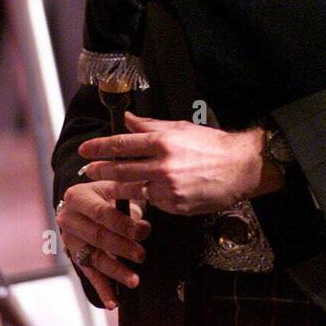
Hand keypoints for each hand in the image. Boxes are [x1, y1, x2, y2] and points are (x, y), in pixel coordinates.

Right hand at [56, 180, 149, 308]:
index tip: (145, 229)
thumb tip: (148, 211)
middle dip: (122, 247)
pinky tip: (113, 303)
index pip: (101, 212)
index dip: (123, 222)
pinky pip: (90, 275)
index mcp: (78, 196)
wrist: (85, 202)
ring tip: (134, 281)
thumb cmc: (107, 193)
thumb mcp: (115, 186)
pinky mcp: (74, 258)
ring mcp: (70, 241)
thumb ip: (130, 195)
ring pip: (95, 258)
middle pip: (97, 236)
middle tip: (142, 255)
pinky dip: (103, 290)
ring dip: (115, 271)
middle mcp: (68, 219)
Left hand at [77, 112, 279, 215]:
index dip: (101, 147)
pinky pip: (152, 202)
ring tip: (106, 185)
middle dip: (100, 170)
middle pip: (121, 169)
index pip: (123, 144)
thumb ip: (150, 126)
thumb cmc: (212, 145)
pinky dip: (145, 197)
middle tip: (87, 170)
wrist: (239, 168)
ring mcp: (168, 188)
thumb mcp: (180, 128)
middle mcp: (163, 165)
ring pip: (133, 189)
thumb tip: (127, 120)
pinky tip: (142, 194)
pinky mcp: (174, 205)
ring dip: (116, 187)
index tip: (86, 149)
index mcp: (163, 142)